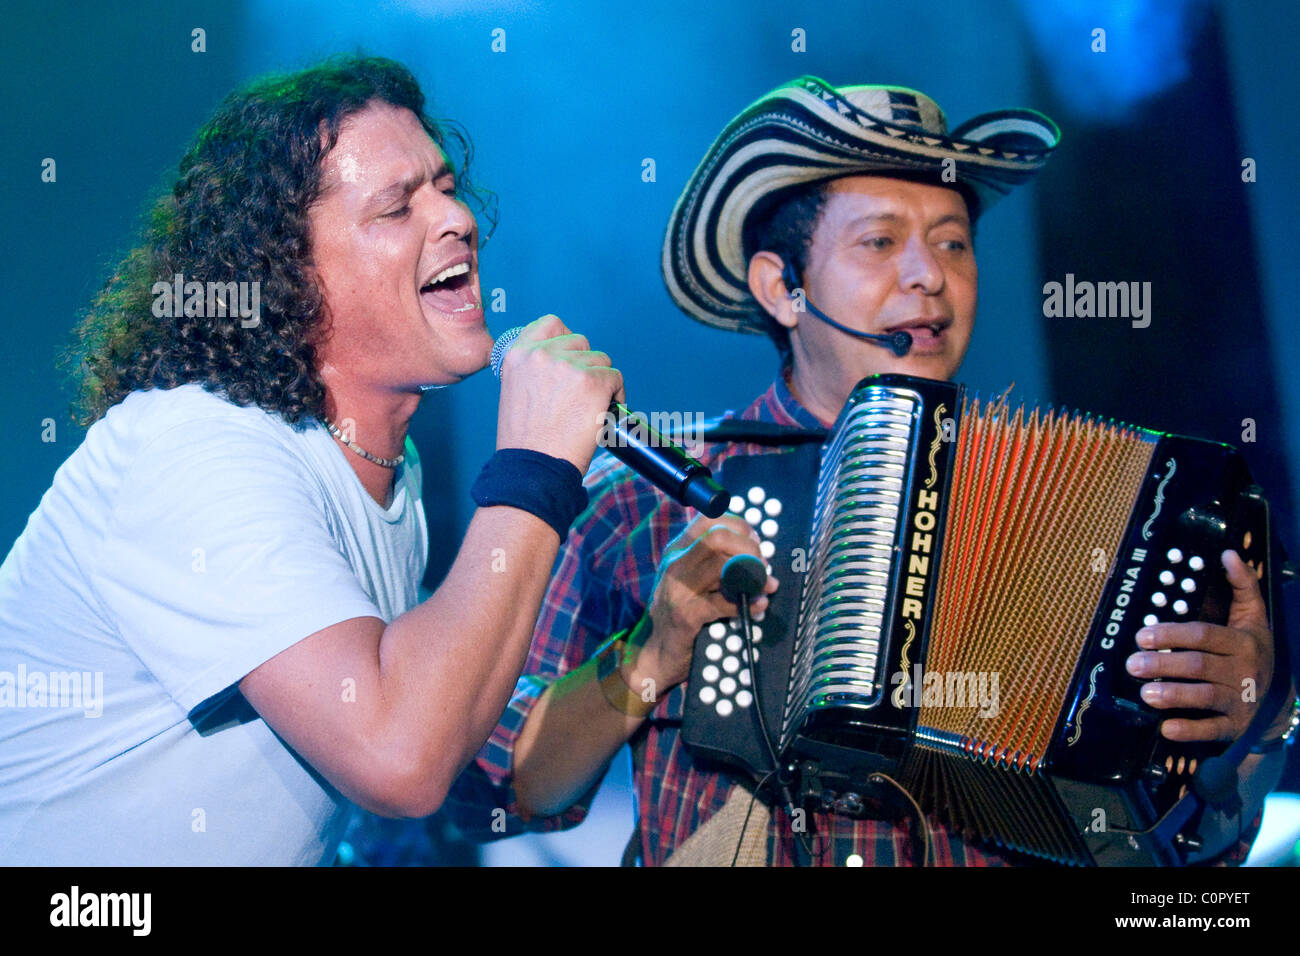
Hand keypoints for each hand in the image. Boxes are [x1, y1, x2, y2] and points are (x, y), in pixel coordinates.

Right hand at [495, 315, 624, 472]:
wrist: (532, 468)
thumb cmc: (526, 442)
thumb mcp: (516, 393)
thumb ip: (535, 371)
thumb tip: (565, 363)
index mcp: (518, 355)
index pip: (551, 324)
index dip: (566, 340)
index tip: (571, 359)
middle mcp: (541, 354)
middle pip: (580, 342)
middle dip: (585, 365)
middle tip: (581, 395)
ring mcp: (568, 366)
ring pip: (601, 360)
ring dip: (601, 381)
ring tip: (591, 408)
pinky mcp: (592, 381)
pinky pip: (616, 377)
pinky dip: (617, 394)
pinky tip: (604, 414)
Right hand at [629, 514, 778, 689]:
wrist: (658, 653)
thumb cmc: (683, 613)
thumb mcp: (695, 580)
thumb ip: (719, 564)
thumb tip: (762, 558)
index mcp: (679, 549)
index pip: (711, 518)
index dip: (741, 527)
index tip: (756, 544)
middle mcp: (675, 562)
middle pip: (718, 536)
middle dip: (749, 549)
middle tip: (763, 567)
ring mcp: (678, 587)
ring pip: (721, 564)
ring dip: (752, 575)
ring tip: (764, 587)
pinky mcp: (685, 613)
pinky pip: (723, 602)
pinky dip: (747, 604)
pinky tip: (758, 607)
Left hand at [1125, 549, 1283, 741]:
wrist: (1277, 700)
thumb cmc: (1252, 651)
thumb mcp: (1253, 617)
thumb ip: (1241, 585)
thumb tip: (1227, 553)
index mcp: (1242, 642)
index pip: (1203, 635)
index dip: (1171, 634)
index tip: (1141, 635)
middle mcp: (1242, 672)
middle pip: (1198, 666)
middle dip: (1163, 664)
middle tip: (1131, 664)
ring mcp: (1240, 701)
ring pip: (1205, 697)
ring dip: (1173, 695)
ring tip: (1144, 693)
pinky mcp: (1235, 727)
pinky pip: (1212, 730)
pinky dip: (1190, 730)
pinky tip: (1166, 727)